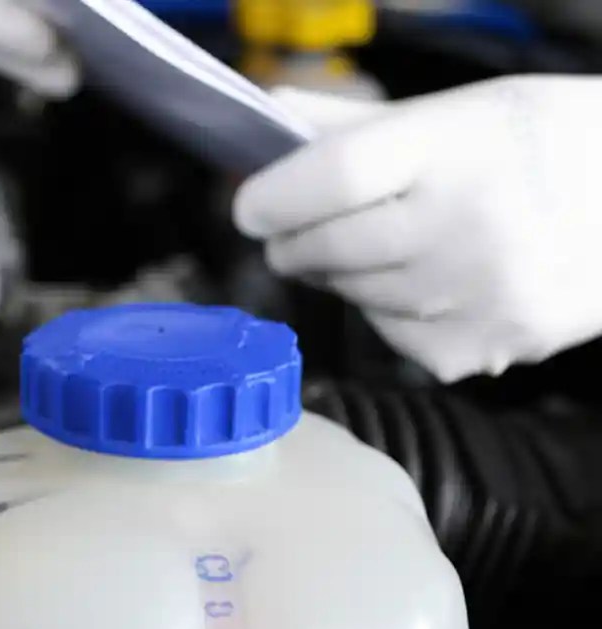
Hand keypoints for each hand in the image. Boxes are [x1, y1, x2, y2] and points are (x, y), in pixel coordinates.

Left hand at [233, 76, 601, 382]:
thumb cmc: (546, 148)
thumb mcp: (464, 111)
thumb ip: (356, 123)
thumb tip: (267, 115)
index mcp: (458, 148)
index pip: (334, 177)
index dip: (274, 196)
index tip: (249, 206)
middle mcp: (467, 224)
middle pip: (329, 248)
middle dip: (290, 242)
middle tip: (286, 231)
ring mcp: (477, 294)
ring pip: (355, 297)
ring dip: (340, 276)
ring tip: (377, 246)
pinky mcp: (483, 349)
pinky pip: (393, 337)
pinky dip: (389, 313)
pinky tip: (427, 282)